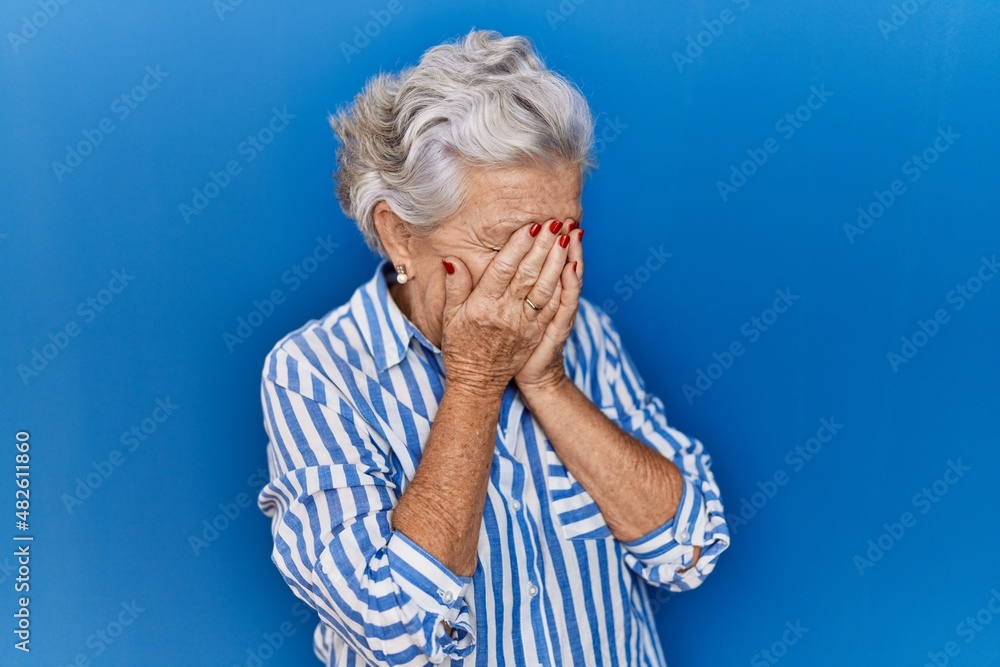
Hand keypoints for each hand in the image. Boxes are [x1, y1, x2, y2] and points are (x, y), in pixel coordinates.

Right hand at [439, 219, 571, 393]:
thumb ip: (455, 287)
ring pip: (546, 287)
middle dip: (544, 246)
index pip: (503, 270)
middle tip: (555, 221)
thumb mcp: (450, 317)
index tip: (530, 226)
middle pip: (528, 274)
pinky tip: (573, 266)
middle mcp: (506, 313)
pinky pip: (555, 307)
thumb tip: (452, 260)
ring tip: (568, 235)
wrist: (479, 382)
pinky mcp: (538, 333)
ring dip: (559, 260)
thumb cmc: (461, 346)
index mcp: (483, 306)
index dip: (518, 247)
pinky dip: (566, 285)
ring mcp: (525, 324)